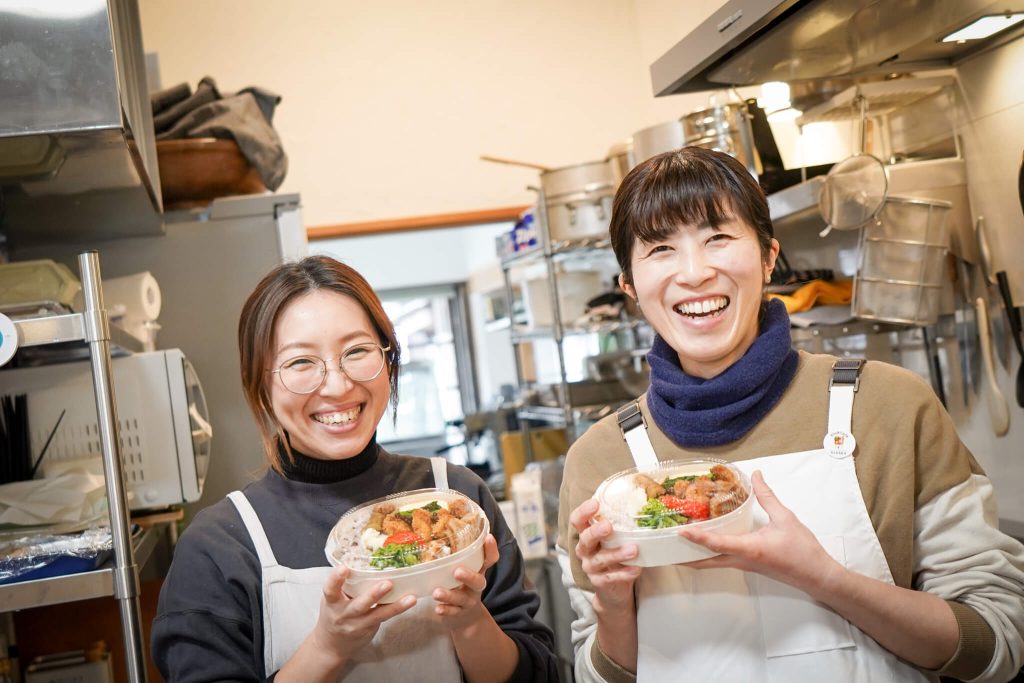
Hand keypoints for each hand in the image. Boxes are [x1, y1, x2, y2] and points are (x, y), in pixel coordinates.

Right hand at [311, 566, 417, 661]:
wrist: (331, 645)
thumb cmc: (335, 613)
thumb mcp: (333, 599)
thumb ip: (344, 584)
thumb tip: (363, 558)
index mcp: (332, 602)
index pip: (330, 590)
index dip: (335, 579)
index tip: (344, 568)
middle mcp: (344, 614)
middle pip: (358, 605)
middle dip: (373, 595)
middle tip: (387, 584)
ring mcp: (357, 624)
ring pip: (377, 615)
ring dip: (395, 606)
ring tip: (410, 598)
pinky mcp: (369, 629)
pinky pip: (384, 617)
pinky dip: (397, 609)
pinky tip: (410, 601)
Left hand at [432, 534, 498, 632]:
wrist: (466, 617)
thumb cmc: (460, 583)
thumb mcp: (463, 567)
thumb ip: (456, 552)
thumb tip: (440, 523)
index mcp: (478, 570)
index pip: (490, 559)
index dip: (491, 549)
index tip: (488, 537)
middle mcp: (476, 586)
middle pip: (479, 581)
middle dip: (469, 576)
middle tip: (457, 571)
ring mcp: (468, 600)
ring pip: (462, 599)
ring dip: (450, 595)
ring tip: (437, 592)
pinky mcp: (459, 613)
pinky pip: (453, 613)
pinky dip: (446, 611)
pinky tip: (438, 609)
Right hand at [570, 498, 641, 612]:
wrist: (614, 589)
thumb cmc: (616, 556)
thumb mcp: (616, 539)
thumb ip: (622, 524)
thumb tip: (644, 501)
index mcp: (586, 534)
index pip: (577, 520)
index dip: (583, 511)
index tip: (595, 503)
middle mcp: (585, 550)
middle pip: (585, 538)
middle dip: (596, 531)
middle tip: (609, 526)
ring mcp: (590, 567)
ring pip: (600, 559)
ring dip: (617, 553)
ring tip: (633, 550)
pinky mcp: (599, 582)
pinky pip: (611, 577)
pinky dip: (624, 573)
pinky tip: (636, 569)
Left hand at [678, 470, 843, 596]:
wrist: (817, 576)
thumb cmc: (802, 550)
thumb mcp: (785, 518)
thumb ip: (767, 496)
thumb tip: (755, 476)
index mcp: (749, 549)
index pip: (716, 544)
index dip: (697, 537)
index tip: (680, 531)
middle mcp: (741, 561)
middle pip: (706, 561)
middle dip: (684, 554)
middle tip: (667, 544)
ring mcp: (744, 566)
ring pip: (712, 563)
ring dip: (695, 554)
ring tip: (679, 541)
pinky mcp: (748, 565)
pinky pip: (722, 560)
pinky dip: (709, 552)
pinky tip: (706, 541)